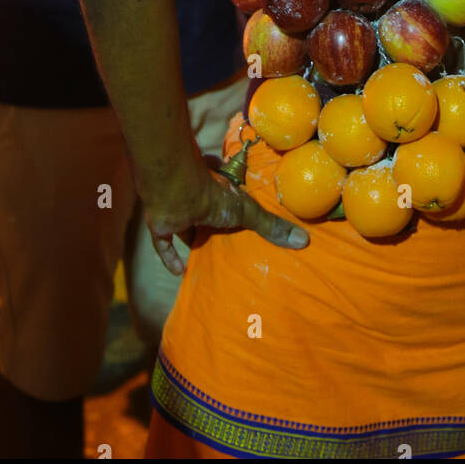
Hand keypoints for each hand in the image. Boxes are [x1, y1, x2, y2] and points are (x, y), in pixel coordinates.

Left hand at [144, 163, 309, 276]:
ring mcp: (177, 211)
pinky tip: (178, 272)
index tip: (238, 217)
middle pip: (204, 213)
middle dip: (210, 223)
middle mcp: (196, 200)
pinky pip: (163, 243)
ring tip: (204, 253)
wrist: (176, 191)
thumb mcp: (246, 211)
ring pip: (184, 225)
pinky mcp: (161, 224)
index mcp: (217, 191)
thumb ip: (270, 225)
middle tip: (222, 241)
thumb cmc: (213, 194)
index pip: (225, 196)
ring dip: (191, 236)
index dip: (230, 205)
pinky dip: (169, 257)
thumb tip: (303, 240)